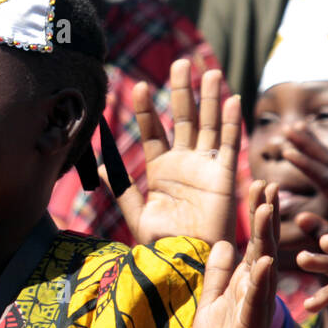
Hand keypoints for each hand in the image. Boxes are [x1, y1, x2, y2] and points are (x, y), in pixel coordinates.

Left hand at [105, 60, 239, 246]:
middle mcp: (185, 164)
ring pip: (208, 126)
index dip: (146, 110)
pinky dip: (230, 124)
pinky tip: (231, 100)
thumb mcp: (137, 215)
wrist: (186, 264)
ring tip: (208, 70)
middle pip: (184, 119)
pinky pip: (229, 147)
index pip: (153, 132)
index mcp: (161, 171)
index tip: (136, 86)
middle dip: (182, 91)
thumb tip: (97, 168)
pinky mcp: (225, 178)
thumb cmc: (162, 244)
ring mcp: (206, 169)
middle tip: (180, 62)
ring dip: (209, 99)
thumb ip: (121, 190)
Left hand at [191, 181, 277, 327]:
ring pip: (263, 268)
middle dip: (265, 216)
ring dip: (265, 238)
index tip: (259, 183)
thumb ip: (219, 275)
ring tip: (267, 209)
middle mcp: (256, 292)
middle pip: (263, 246)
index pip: (254, 242)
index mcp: (247, 284)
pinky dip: (260, 282)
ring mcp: (255, 310)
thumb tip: (222, 245)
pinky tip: (265, 262)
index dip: (257, 214)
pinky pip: (256, 302)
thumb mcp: (213, 302)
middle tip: (268, 183)